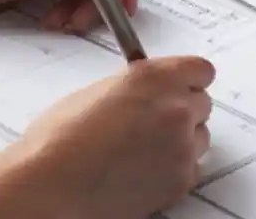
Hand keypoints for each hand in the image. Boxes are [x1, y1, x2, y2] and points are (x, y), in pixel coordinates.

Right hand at [0, 56, 214, 218]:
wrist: (53, 186)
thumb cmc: (59, 141)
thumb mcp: (96, 92)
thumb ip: (135, 86)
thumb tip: (146, 92)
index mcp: (155, 77)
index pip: (201, 70)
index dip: (188, 80)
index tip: (180, 87)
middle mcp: (176, 107)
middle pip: (202, 103)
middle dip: (183, 111)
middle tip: (154, 123)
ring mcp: (183, 145)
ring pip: (200, 137)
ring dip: (181, 141)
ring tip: (142, 150)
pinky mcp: (182, 180)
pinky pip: (192, 169)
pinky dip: (174, 170)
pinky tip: (143, 171)